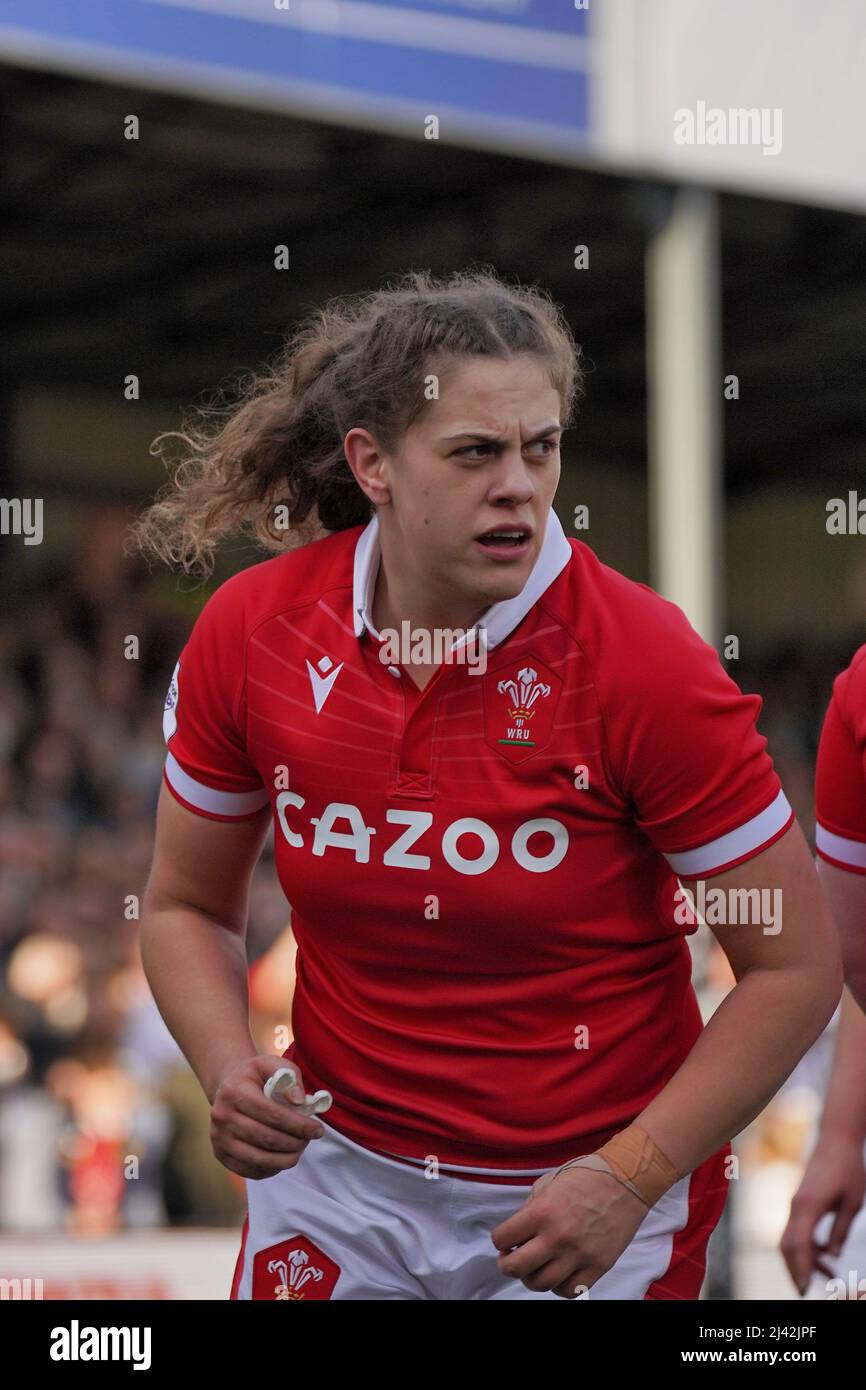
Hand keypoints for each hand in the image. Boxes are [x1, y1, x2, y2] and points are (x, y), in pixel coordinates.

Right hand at [210, 1055, 325, 1179]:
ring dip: (286, 1158)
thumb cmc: (255, 1077)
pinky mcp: (221, 1155)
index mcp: (234, 1091)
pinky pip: (250, 1170)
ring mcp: (219, 1139)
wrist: (227, 1089)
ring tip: (300, 1149)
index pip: (271, 1114)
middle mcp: (222, 1116)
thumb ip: (289, 1075)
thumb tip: (300, 1101)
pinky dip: (272, 1168)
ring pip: (258, 1159)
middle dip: (295, 1142)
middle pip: (266, 1138)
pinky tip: (283, 1157)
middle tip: (310, 1139)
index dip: (298, 1125)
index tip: (318, 1129)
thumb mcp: (271, 1064)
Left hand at [490, 1163, 648, 1297]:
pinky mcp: (598, 1266)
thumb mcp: (548, 1183)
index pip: (502, 1239)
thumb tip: (516, 1234)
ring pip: (541, 1284)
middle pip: (517, 1269)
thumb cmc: (585, 1177)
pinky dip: (559, 1287)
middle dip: (507, 1265)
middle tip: (511, 1259)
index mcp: (541, 1211)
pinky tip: (559, 1273)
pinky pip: (570, 1292)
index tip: (506, 1239)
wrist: (625, 1181)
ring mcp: (579, 1254)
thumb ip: (529, 1210)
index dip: (500, 1240)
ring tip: (537, 1266)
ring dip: (532, 1278)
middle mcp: (557, 1236)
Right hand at [780, 1135, 865, 1295]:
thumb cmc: (847, 1169)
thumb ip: (840, 1231)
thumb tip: (832, 1256)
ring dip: (803, 1260)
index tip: (805, 1289)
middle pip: (787, 1246)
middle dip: (795, 1270)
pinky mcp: (800, 1202)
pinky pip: (797, 1230)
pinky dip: (807, 1246)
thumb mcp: (852, 1203)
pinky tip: (826, 1254)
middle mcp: (796, 1206)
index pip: (799, 1245)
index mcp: (808, 1206)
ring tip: (827, 1277)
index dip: (801, 1269)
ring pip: (790, 1239)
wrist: (837, 1139)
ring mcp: (796, 1204)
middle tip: (806, 1292)